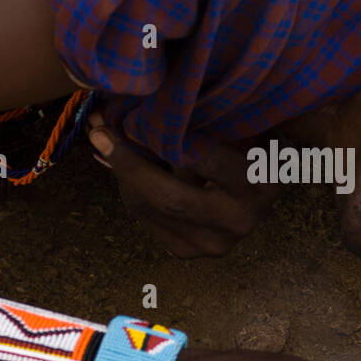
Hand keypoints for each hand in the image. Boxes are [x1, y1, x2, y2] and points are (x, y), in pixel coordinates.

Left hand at [87, 115, 283, 256]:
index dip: (162, 136)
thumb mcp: (243, 122)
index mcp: (260, 182)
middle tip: (99, 132)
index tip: (130, 116)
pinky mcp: (189, 251)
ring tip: (109, 143)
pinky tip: (128, 169)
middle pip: (168, 197)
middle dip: (127, 163)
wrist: (262, 189)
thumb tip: (140, 109)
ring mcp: (214, 244)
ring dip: (124, 174)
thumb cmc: (252, 142)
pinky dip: (132, 190)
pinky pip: (145, 219)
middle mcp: (239, 220)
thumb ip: (207, 116)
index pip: (202, 159)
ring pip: (149, 208)